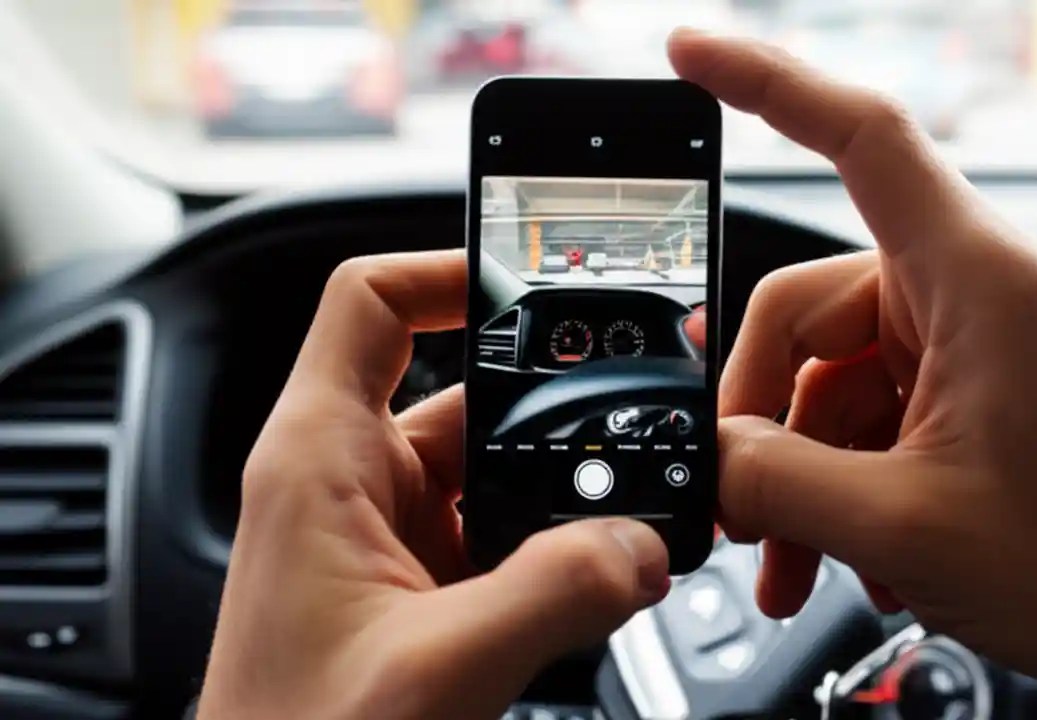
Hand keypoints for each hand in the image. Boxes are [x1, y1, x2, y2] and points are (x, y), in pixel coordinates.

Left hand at [197, 251, 668, 719]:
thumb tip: (641, 545)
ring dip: (561, 492)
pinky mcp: (417, 585)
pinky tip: (602, 572)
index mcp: (319, 461)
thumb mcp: (436, 667)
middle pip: (465, 389)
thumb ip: (553, 595)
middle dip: (551, 410)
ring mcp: (387, 536)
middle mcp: (350, 483)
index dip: (451, 269)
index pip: (372, 304)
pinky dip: (555, 546)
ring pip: (494, 469)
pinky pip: (501, 534)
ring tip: (631, 516)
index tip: (534, 284)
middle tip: (632, 419)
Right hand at [669, 30, 1036, 717]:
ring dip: (794, 475)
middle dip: (759, 415)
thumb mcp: (898, 524)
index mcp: (975, 279)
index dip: (766, 80)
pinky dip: (831, 483)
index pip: (861, 136)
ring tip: (791, 558)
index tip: (690, 53)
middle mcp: (969, 294)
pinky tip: (836, 552)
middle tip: (740, 500)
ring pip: (823, 379)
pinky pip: (858, 415)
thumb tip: (709, 455)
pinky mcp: (960, 391)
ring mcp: (964, 344)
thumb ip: (774, 480)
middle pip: (804, 310)